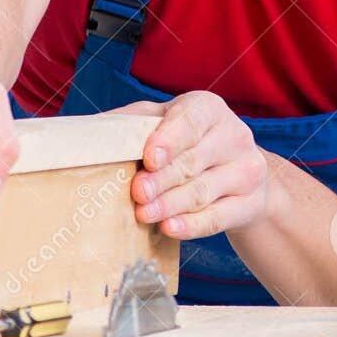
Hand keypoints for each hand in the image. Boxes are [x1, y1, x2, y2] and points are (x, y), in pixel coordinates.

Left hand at [120, 91, 267, 238]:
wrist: (239, 174)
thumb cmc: (189, 143)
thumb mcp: (164, 123)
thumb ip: (132, 123)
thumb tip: (85, 131)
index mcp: (209, 109)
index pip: (191, 120)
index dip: (170, 139)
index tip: (149, 157)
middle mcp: (234, 135)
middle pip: (194, 160)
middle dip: (163, 178)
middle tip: (137, 192)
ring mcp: (247, 171)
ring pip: (204, 190)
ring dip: (171, 204)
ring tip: (144, 214)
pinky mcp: (251, 203)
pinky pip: (219, 217)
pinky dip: (192, 225)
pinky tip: (170, 228)